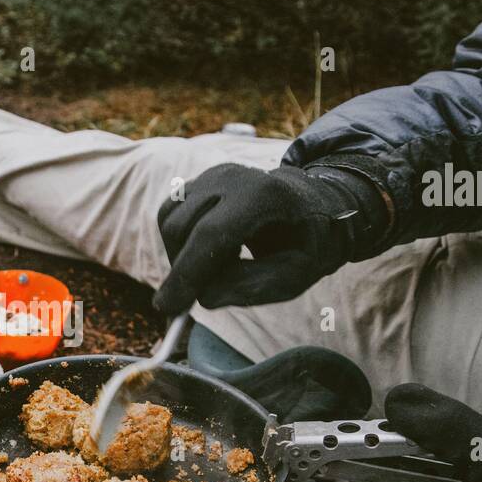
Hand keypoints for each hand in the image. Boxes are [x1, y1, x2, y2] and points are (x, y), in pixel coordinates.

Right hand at [153, 163, 385, 312]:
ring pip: (169, 221)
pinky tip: (215, 248)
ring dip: (181, 255)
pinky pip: (170, 215)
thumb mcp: (295, 276)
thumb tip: (201, 296)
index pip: (211, 234)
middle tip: (211, 288)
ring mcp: (213, 175)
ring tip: (224, 262)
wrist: (313, 205)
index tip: (169, 307)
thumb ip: (251, 289)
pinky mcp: (200, 180)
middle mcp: (233, 177)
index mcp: (265, 196)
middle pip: (182, 228)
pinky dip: (181, 242)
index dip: (186, 273)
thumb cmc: (307, 243)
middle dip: (183, 269)